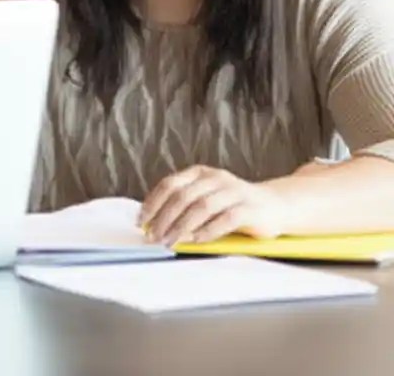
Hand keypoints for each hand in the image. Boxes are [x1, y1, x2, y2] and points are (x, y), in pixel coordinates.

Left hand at [138, 165, 290, 246]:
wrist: (275, 205)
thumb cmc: (232, 205)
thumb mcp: (205, 198)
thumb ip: (183, 206)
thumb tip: (153, 224)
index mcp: (200, 173)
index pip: (169, 184)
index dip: (153, 203)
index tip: (141, 221)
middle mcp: (216, 178)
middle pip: (183, 196)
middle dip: (164, 218)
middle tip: (154, 237)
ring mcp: (234, 191)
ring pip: (202, 207)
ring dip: (182, 227)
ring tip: (171, 242)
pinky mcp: (250, 208)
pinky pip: (226, 219)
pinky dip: (208, 230)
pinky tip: (196, 240)